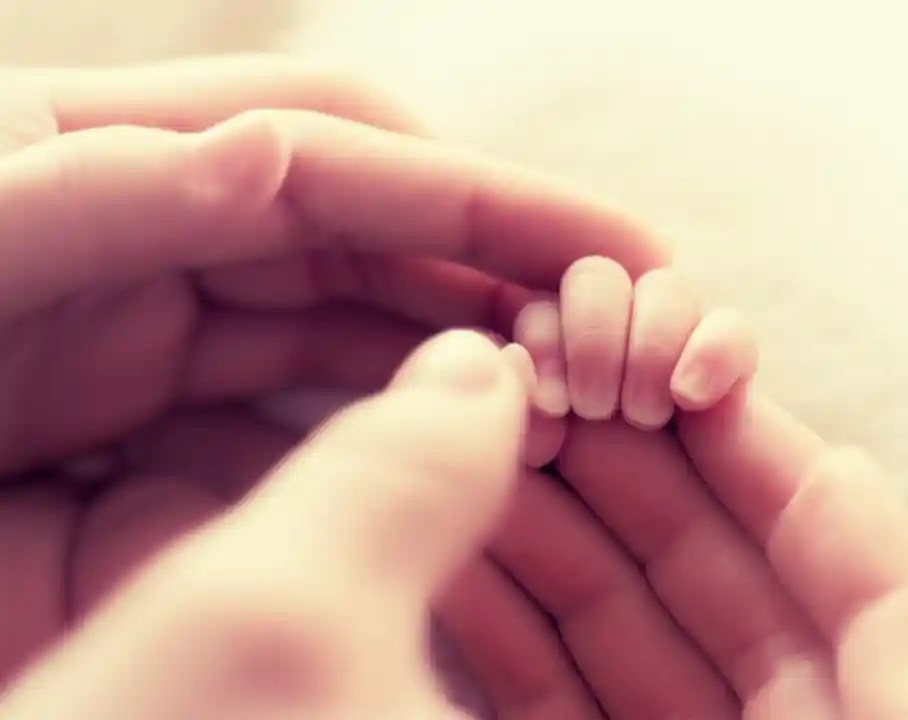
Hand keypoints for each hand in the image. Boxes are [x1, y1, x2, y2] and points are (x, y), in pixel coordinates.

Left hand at [0, 55, 663, 712]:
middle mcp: (172, 232)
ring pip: (371, 322)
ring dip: (482, 350)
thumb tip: (280, 151)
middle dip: (521, 273)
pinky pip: (318, 403)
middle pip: (389, 234)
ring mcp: (173, 328)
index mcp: (126, 158)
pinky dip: (404, 417)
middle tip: (644, 335)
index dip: (496, 200)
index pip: (352, 157)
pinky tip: (476, 443)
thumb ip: (103, 193)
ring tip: (588, 396)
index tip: (627, 248)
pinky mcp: (166, 415)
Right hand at [444, 257, 907, 717]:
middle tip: (536, 381)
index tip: (659, 361)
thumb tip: (841, 464)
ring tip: (477, 443)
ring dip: (534, 528)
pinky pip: (540, 691)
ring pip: (600, 621)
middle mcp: (766, 713)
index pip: (794, 546)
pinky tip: (451, 553)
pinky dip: (494, 624)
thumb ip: (896, 602)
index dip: (730, 446)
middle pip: (683, 568)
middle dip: (609, 464)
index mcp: (862, 695)